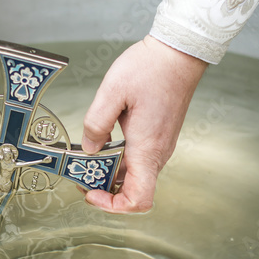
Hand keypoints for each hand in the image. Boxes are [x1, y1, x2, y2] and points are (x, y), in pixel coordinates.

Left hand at [81, 36, 207, 211]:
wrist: (178, 53)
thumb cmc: (150, 68)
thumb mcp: (112, 91)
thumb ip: (96, 124)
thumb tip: (90, 149)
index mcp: (147, 148)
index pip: (138, 199)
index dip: (113, 205)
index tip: (91, 191)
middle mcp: (157, 152)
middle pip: (132, 189)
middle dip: (103, 187)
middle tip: (80, 171)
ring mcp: (160, 145)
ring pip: (134, 174)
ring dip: (110, 171)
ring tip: (88, 155)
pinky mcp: (159, 136)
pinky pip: (139, 158)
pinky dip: (119, 158)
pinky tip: (104, 139)